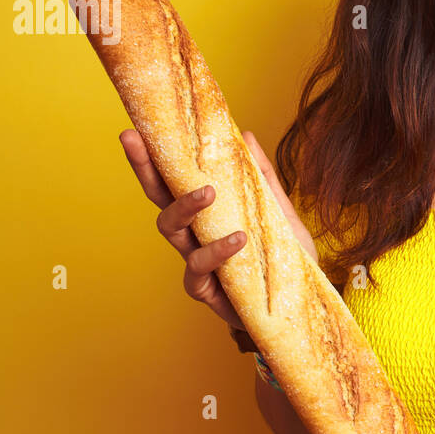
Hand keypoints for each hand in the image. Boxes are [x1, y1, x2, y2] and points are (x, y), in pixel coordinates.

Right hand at [118, 127, 317, 329]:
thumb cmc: (282, 255)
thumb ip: (261, 176)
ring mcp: (197, 264)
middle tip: (141, 144)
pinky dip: (216, 253)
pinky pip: (199, 269)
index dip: (151, 159)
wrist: (300, 301)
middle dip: (145, 171)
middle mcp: (193, 237)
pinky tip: (237, 239)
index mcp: (205, 215)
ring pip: (171, 232)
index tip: (134, 132)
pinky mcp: (208, 292)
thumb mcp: (277, 210)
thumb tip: (247, 135)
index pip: (172, 182)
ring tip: (209, 192)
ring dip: (185, 208)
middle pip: (159, 201)